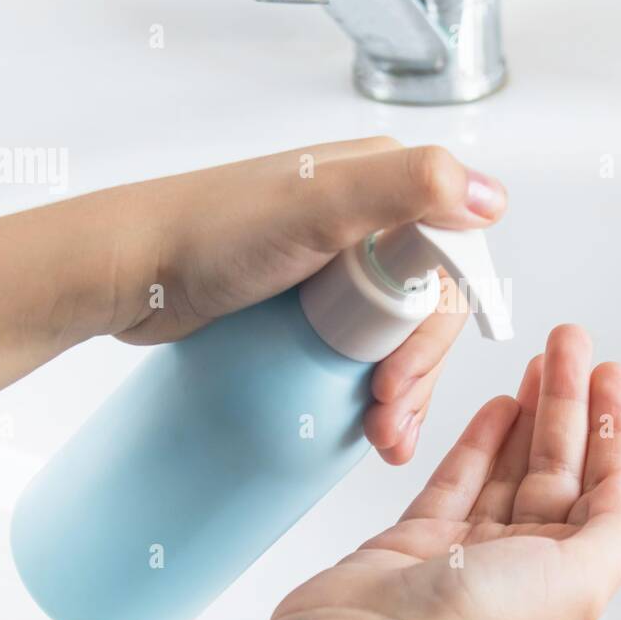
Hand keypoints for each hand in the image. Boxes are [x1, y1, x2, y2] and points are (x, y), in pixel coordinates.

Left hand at [108, 137, 507, 463]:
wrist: (127, 271)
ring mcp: (335, 261)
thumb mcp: (320, 205)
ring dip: (403, 388)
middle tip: (386, 421)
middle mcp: (367, 216)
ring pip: (397, 331)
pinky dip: (372, 385)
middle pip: (428, 306)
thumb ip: (410, 186)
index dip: (439, 329)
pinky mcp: (306, 298)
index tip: (402, 378)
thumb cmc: (212, 235)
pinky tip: (367, 420)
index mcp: (384, 182)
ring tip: (379, 437)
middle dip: (419, 371)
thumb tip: (493, 199)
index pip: (452, 262)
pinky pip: (359, 344)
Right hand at [135, 325, 620, 619]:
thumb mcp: (577, 580)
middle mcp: (524, 562)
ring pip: (512, 463)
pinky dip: (482, 439)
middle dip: (570, 400)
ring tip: (541, 359)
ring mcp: (470, 548)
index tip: (611, 376)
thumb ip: (613, 529)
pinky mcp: (421, 536)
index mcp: (568, 576)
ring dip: (532, 410)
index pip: (605, 485)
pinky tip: (499, 407)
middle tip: (572, 345)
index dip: (611, 426)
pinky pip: (462, 476)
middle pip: (558, 464)